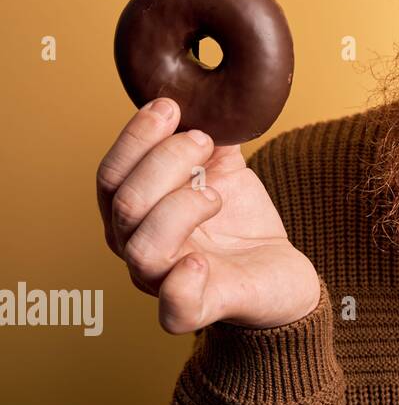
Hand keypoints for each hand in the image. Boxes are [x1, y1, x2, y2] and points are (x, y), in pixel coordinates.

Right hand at [95, 98, 319, 332]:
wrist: (279, 272)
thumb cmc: (239, 222)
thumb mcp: (222, 170)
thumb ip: (208, 136)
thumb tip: (205, 95)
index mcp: (134, 212)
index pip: (112, 175)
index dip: (135, 138)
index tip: (169, 105)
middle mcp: (136, 247)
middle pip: (125, 203)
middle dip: (165, 162)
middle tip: (205, 142)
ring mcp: (162, 282)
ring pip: (143, 246)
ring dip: (180, 207)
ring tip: (215, 193)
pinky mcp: (197, 309)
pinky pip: (174, 308)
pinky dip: (181, 283)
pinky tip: (200, 261)